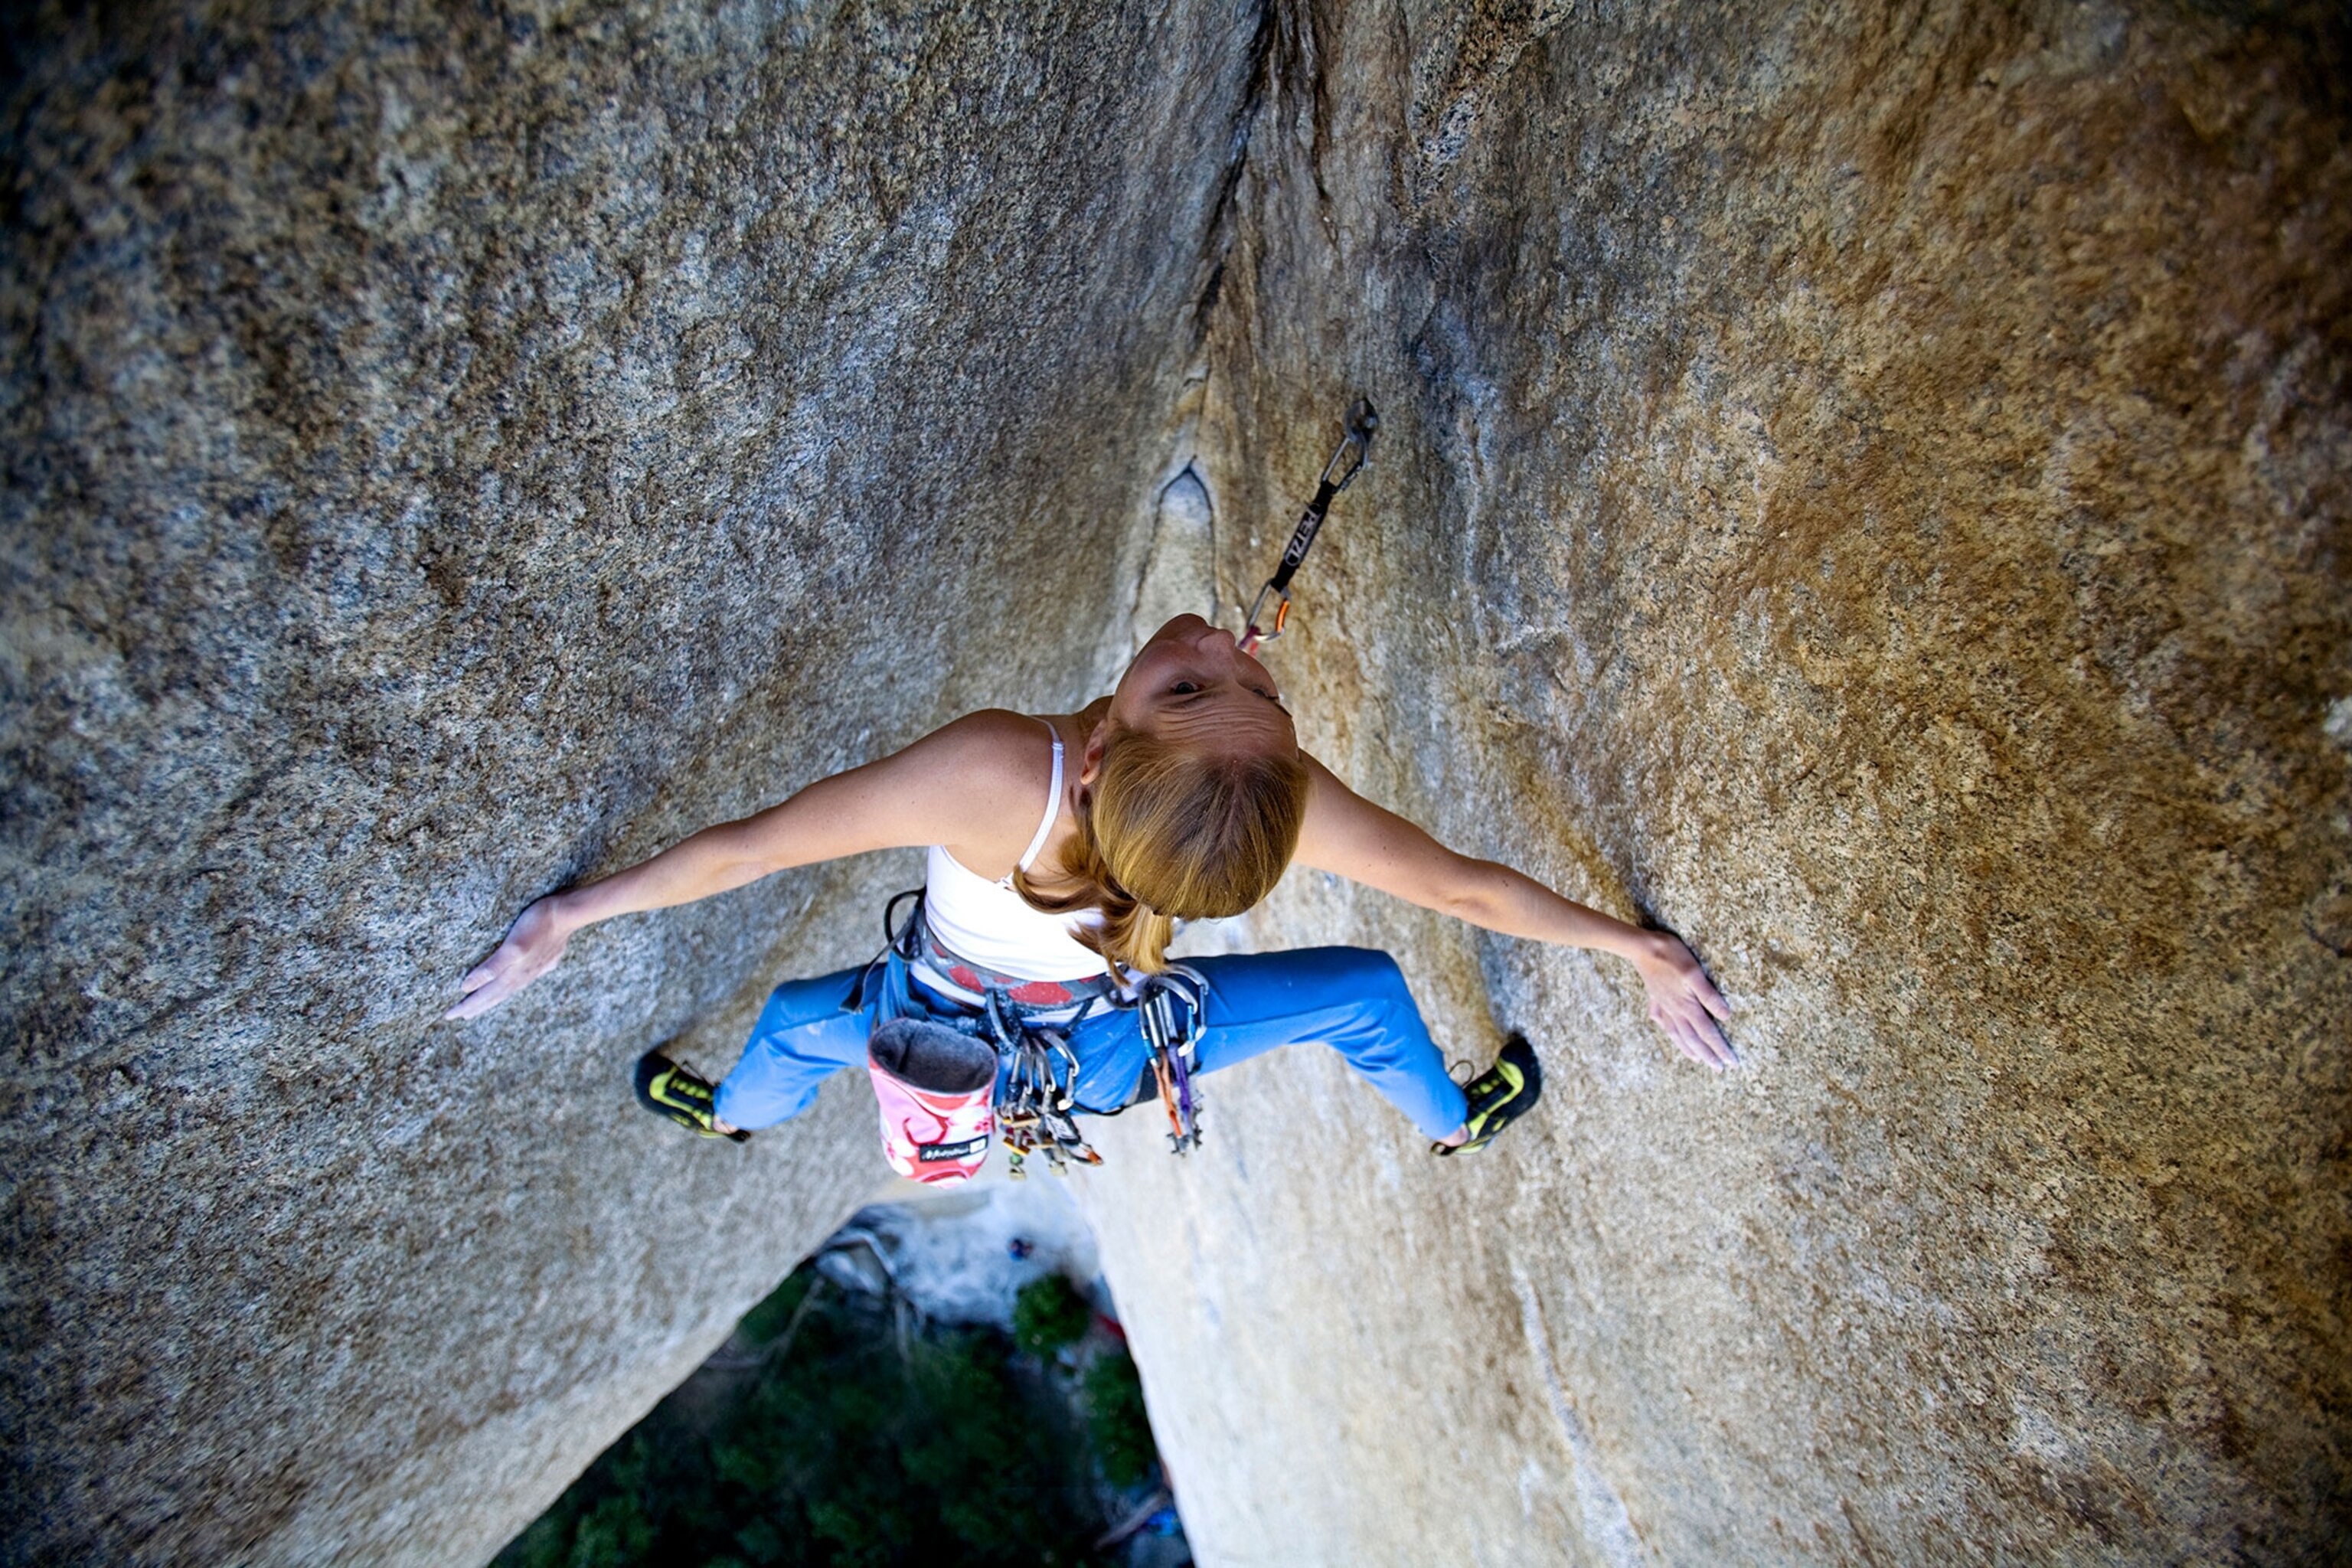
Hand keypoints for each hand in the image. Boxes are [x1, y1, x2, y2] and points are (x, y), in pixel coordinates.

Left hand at [445, 895, 573, 1019]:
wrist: (567, 914)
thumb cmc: (537, 924)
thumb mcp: (512, 947)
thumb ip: (492, 968)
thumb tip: (467, 986)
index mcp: (513, 974)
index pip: (485, 994)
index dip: (468, 1004)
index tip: (450, 1015)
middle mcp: (523, 975)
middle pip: (495, 995)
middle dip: (477, 1005)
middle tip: (460, 1015)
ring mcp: (534, 968)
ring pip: (508, 988)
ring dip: (492, 997)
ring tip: (481, 1004)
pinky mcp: (542, 960)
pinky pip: (521, 979)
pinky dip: (511, 985)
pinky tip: (514, 982)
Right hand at [1633, 931, 1735, 1068]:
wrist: (1642, 947)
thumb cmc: (1671, 955)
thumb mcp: (1694, 972)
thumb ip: (1709, 995)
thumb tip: (1725, 1016)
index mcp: (1686, 1006)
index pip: (1708, 1032)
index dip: (1720, 1048)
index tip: (1731, 1063)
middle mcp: (1674, 1010)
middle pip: (1693, 1039)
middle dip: (1708, 1055)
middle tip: (1719, 1068)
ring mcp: (1663, 1005)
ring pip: (1677, 1034)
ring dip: (1688, 1049)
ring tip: (1697, 1059)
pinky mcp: (1655, 997)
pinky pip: (1662, 1020)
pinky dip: (1668, 1031)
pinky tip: (1670, 1032)